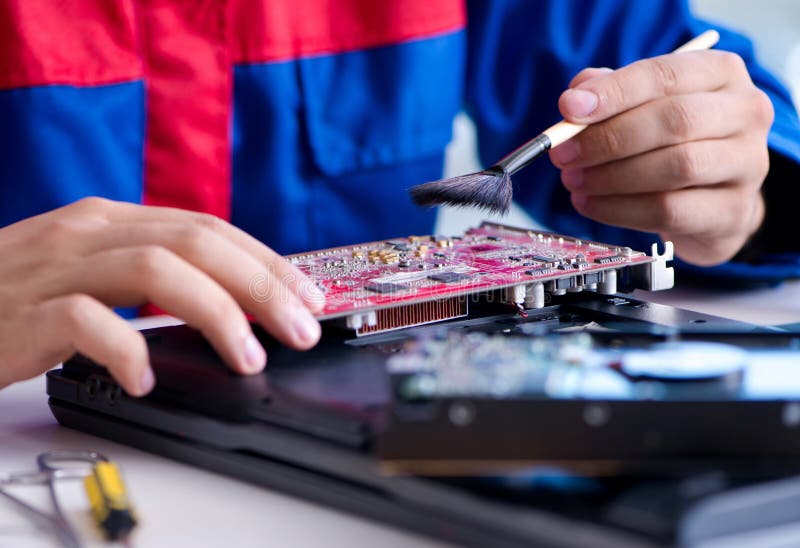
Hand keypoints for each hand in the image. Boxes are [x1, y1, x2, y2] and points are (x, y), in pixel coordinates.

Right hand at [0, 198, 324, 395]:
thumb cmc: (15, 296)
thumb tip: (233, 298)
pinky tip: (148, 379)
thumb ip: (150, 271)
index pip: (207, 228)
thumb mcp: (89, 267)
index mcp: (111, 219)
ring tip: (248, 359)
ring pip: (156, 271)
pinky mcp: (24, 314)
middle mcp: (88, 232)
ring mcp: (55, 269)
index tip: (306, 296)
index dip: (264, 261)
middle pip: (195, 243)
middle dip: (260, 285)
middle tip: (301, 329)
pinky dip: (128, 351)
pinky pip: (87, 323)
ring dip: (216, 315)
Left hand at [549, 50, 773, 265]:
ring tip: (573, 181)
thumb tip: (576, 96)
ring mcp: (747, 163)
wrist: (713, 201)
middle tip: (563, 155)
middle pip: (674, 121)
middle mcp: (745, 112)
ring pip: (676, 167)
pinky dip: (620, 209)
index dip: (614, 92)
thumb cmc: (671, 142)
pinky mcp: (733, 210)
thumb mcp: (643, 106)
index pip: (665, 75)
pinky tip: (590, 204)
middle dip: (608, 139)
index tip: (569, 108)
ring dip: (611, 176)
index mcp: (721, 73)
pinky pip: (669, 210)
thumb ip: (611, 93)